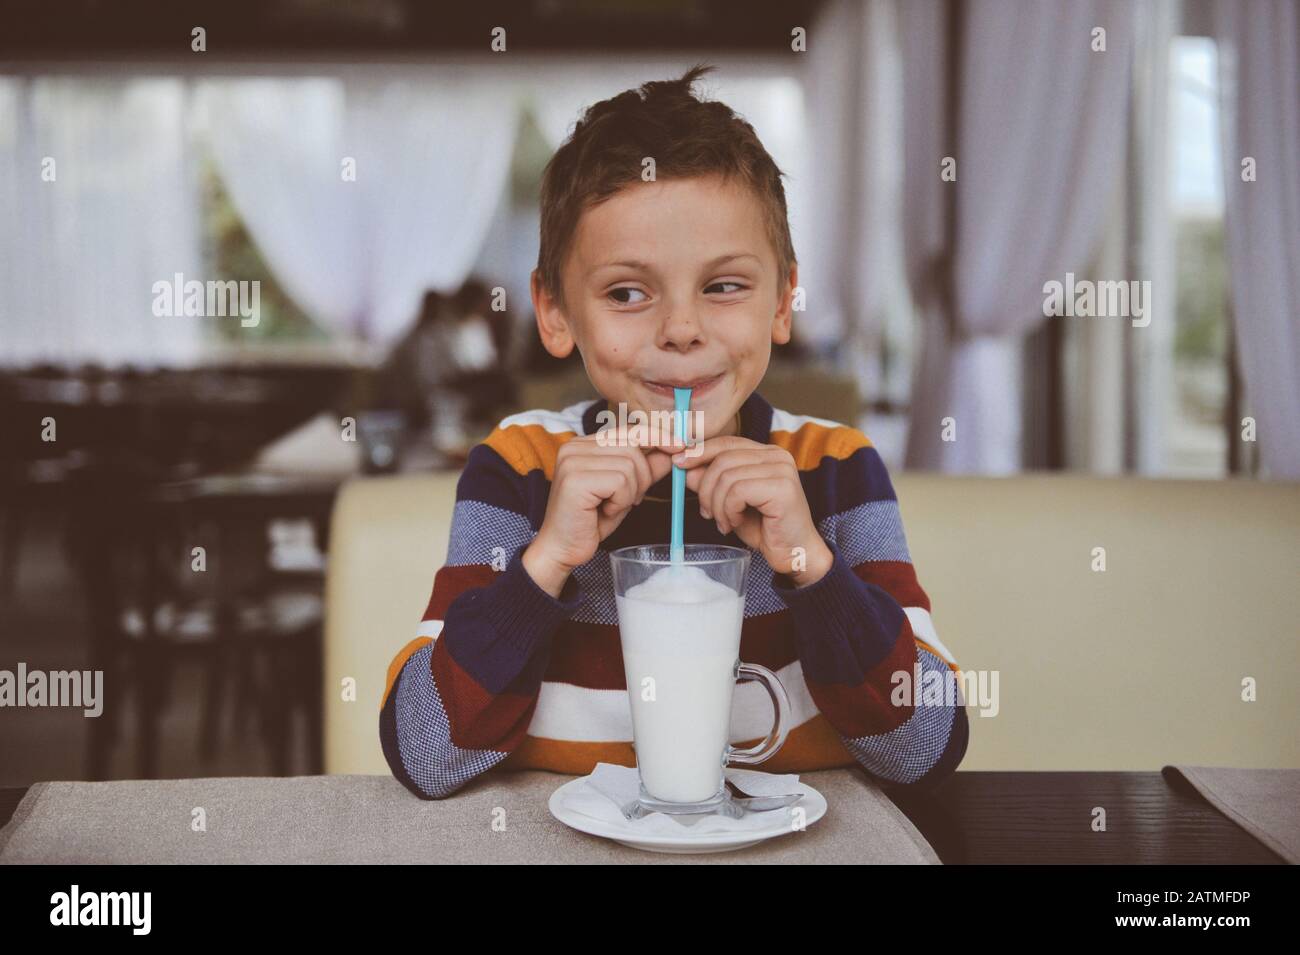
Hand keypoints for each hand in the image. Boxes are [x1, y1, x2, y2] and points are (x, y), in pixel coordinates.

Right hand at [523, 432, 676, 596]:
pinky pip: (621, 481)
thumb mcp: (626, 491)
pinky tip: (605, 511)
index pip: (629, 429)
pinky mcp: (575, 479)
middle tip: (629, 499)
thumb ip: (647, 468)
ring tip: (612, 506)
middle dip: (642, 476)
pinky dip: (621, 500)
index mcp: (584, 444)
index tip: (678, 446)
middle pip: (633, 445)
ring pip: (629, 465)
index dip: (657, 436)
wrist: (563, 550)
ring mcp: (572, 460)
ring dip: (630, 492)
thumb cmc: (592, 521)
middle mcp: (574, 446)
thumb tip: (674, 449)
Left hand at [671, 435, 832, 586]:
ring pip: (727, 476)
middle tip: (706, 512)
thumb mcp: (730, 502)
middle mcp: (777, 455)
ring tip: (724, 522)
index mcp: (766, 453)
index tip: (677, 463)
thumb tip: (685, 468)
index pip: (726, 442)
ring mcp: (781, 469)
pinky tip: (735, 523)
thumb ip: (711, 483)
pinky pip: (737, 491)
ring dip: (717, 504)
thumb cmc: (765, 528)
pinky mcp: (782, 488)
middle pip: (722, 458)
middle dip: (705, 488)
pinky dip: (729, 510)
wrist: (794, 554)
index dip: (699, 451)